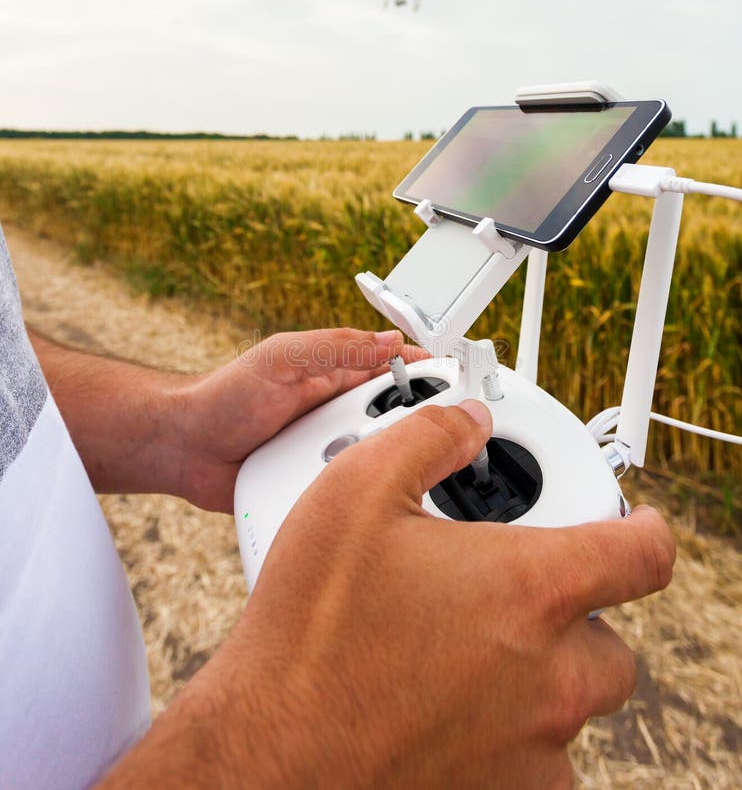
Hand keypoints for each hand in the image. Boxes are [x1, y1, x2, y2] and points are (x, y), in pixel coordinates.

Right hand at [102, 401, 675, 788]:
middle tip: (509, 589)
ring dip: (542, 664)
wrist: (272, 748)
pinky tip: (450, 694)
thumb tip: (469, 421)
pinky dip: (514, 720)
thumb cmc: (312, 629)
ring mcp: (533, 742)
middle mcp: (551, 673)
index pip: (645, 553)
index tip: (632, 525)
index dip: (644, 528)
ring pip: (575, 694)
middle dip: (573, 607)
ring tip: (467, 642)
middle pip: (611, 633)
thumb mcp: (356, 492)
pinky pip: (540, 748)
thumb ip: (429, 437)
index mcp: (531, 590)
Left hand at [176, 327, 426, 511]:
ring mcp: (328, 451)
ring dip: (387, 460)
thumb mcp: (281, 358)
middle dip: (416, 424)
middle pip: (395, 417)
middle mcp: (337, 414)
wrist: (184, 451)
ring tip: (400, 464)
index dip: (426, 372)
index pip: (393, 369)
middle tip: (440, 431)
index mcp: (335, 376)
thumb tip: (388, 341)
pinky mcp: (316, 485)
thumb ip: (334, 347)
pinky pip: (351, 489)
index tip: (458, 379)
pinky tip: (373, 499)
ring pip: (378, 457)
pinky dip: (363, 491)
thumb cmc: (223, 397)